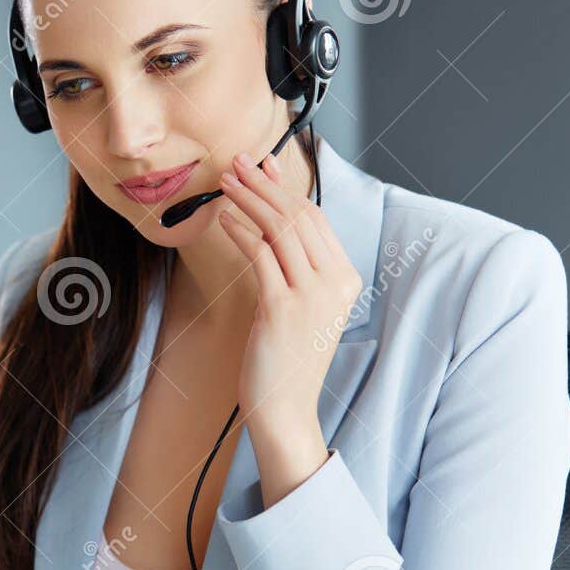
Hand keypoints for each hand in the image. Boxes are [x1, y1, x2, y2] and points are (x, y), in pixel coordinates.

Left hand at [216, 150, 363, 437]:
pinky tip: (225, 218)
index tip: (262, 166)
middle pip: (298, 216)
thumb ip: (289, 261)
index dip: (286, 188)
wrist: (285, 406)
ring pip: (280, 229)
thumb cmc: (286, 356)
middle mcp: (334, 283)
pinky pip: (260, 255)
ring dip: (249, 199)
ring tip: (225, 183)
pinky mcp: (281, 307)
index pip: (316, 219)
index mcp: (344, 279)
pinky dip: (241, 231)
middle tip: (236, 164)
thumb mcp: (298, 303)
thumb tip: (270, 215)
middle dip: (264, 184)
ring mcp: (311, 295)